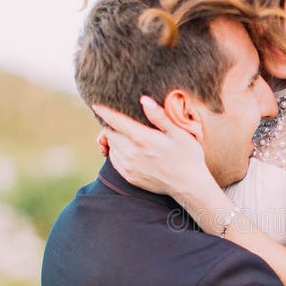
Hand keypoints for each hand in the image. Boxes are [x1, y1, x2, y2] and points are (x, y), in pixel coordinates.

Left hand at [92, 96, 208, 197]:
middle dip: (112, 126)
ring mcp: (129, 167)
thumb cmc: (188, 156)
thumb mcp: (179, 133)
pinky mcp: (129, 177)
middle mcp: (131, 153)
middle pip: (110, 134)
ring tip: (127, 136)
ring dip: (114, 140)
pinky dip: (117, 153)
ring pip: (111, 147)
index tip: (96, 105)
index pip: (115, 121)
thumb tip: (144, 100)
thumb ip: (159, 116)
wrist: (189, 185)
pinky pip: (114, 160)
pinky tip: (129, 150)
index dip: (104, 112)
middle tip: (120, 122)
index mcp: (142, 138)